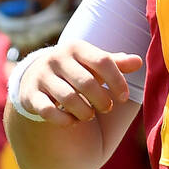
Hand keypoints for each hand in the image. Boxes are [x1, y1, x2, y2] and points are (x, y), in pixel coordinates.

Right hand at [18, 41, 142, 126]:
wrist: (35, 75)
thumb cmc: (76, 69)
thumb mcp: (94, 62)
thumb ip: (116, 63)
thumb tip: (138, 62)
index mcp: (76, 47)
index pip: (103, 61)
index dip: (117, 81)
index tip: (123, 97)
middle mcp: (57, 58)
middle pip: (87, 83)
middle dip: (102, 100)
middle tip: (106, 108)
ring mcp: (42, 76)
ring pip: (69, 99)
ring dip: (85, 112)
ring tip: (90, 115)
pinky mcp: (30, 95)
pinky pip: (49, 112)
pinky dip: (65, 120)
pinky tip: (73, 121)